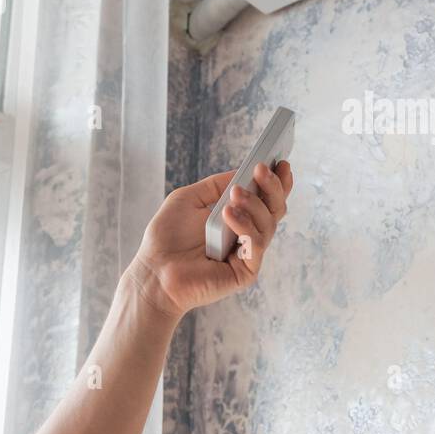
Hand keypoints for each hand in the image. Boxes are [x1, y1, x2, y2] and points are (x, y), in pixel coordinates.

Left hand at [126, 161, 293, 318]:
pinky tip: (228, 214)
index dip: (277, 182)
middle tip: (262, 169)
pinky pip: (256, 245)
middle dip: (272, 187)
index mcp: (238, 218)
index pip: (266, 199)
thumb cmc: (168, 237)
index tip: (280, 162)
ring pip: (268, 224)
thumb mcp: (190, 198)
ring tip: (236, 193)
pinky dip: (245, 226)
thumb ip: (217, 184)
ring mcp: (248, 254)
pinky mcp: (246, 272)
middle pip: (275, 209)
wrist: (154, 271)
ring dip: (254, 203)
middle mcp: (247, 235)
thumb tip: (244, 171)